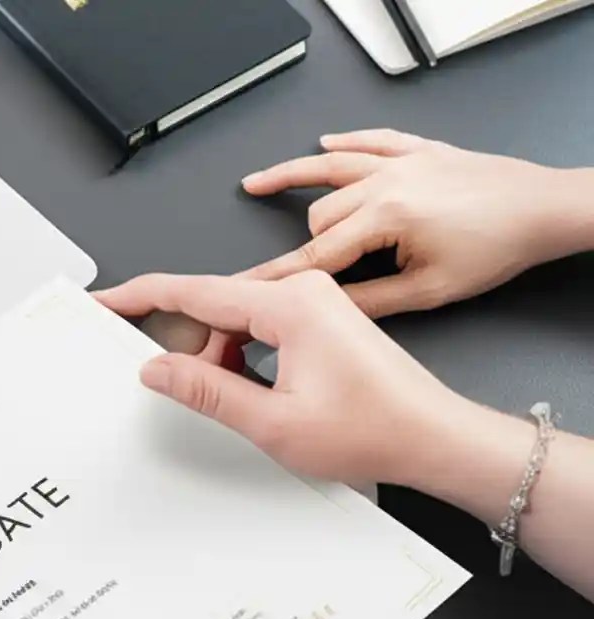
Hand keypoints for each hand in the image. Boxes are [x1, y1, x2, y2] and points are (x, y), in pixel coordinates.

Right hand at [95, 270, 491, 487]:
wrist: (436, 438)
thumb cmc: (377, 429)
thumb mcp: (274, 422)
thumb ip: (206, 391)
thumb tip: (159, 368)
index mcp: (290, 304)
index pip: (193, 291)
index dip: (141, 298)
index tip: (107, 300)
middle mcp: (304, 290)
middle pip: (213, 307)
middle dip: (192, 350)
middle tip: (187, 392)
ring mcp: (315, 301)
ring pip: (236, 320)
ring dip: (223, 360)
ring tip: (246, 404)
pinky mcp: (321, 317)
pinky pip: (261, 326)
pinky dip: (245, 357)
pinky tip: (257, 392)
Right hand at [240, 129, 593, 317]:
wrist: (544, 209)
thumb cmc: (497, 248)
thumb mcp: (430, 290)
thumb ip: (370, 299)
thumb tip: (327, 306)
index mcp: (386, 216)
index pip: (316, 252)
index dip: (278, 274)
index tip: (247, 283)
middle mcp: (386, 181)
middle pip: (319, 213)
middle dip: (307, 243)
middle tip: (293, 271)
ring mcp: (402, 161)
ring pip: (331, 168)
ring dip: (291, 173)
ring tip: (255, 182)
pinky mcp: (420, 150)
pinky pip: (372, 139)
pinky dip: (345, 141)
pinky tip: (323, 143)